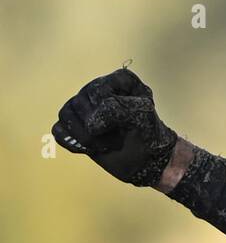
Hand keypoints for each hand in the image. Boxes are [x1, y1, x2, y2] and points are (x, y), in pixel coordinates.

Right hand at [52, 67, 177, 186]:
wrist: (150, 162)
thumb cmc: (150, 136)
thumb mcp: (142, 115)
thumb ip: (116, 109)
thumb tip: (89, 124)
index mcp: (118, 80)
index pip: (98, 90)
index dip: (110, 111)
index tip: (130, 123)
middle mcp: (97, 90)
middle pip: (78, 103)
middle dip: (99, 128)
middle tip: (120, 138)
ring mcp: (83, 108)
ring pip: (65, 116)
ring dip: (87, 138)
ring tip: (107, 144)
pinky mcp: (74, 127)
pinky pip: (58, 131)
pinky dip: (73, 143)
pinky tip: (92, 149)